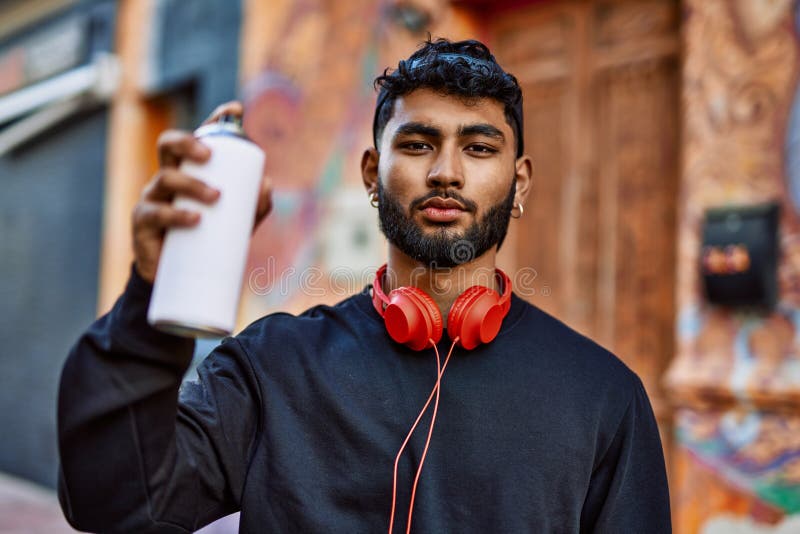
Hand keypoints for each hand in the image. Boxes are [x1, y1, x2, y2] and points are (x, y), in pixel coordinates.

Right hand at [132, 101, 272, 283]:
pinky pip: (156, 212)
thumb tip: (266, 185)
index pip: (199, 138)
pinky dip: (177, 215)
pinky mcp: (143, 222)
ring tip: (216, 197)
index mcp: (190, 171)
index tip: (236, 110)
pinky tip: (194, 219)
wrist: (176, 279)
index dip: (215, 120)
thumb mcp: (236, 224)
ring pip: (166, 177)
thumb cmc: (206, 241)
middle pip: (169, 145)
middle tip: (210, 154)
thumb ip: (253, 206)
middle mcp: (168, 177)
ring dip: (192, 183)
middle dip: (189, 142)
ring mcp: (153, 197)